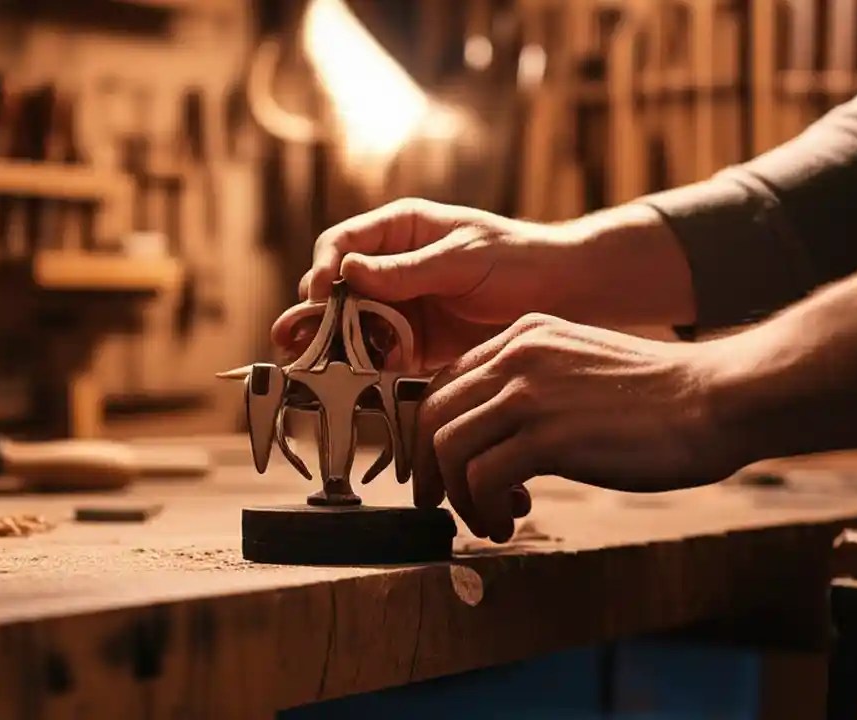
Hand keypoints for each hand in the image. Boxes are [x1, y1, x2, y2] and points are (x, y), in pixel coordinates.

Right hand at [271, 198, 586, 370]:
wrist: (565, 297)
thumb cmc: (518, 260)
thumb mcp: (462, 259)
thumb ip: (407, 271)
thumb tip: (347, 270)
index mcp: (400, 232)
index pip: (342, 243)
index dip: (324, 267)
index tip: (319, 292)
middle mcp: (391, 269)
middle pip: (335, 289)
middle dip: (312, 313)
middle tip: (292, 336)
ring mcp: (400, 309)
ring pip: (348, 326)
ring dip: (326, 344)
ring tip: (303, 362)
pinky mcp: (414, 345)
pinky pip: (377, 356)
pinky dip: (361, 368)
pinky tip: (350, 378)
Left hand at [413, 313, 739, 542]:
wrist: (716, 400)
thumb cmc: (660, 397)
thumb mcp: (579, 369)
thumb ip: (533, 388)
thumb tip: (495, 437)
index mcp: (521, 335)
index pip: (444, 383)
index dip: (431, 434)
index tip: (440, 471)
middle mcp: (515, 356)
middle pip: (432, 415)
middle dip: (429, 469)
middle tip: (442, 504)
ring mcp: (528, 394)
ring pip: (448, 449)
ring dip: (459, 497)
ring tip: (489, 521)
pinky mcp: (547, 436)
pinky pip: (480, 479)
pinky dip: (484, 509)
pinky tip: (509, 521)